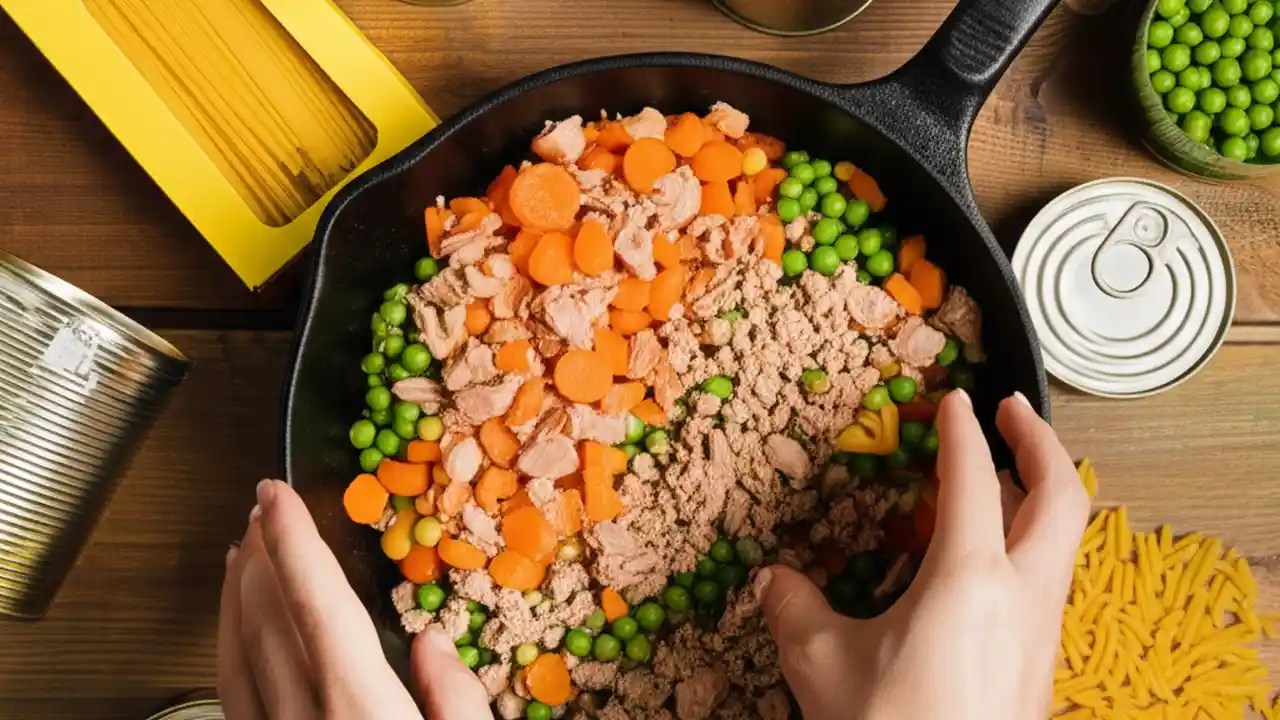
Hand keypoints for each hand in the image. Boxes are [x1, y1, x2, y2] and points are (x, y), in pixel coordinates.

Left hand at [217, 479, 489, 718]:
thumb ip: (455, 699)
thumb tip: (431, 643)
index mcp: (358, 707)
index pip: (318, 604)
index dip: (292, 539)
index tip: (275, 493)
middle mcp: (302, 719)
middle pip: (266, 621)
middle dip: (261, 556)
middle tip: (262, 511)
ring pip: (234, 656)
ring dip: (235, 597)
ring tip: (241, 556)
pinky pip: (232, 692)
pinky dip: (230, 648)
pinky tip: (239, 636)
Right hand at [756, 390, 1088, 719]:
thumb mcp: (821, 666)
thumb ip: (794, 609)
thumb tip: (773, 581)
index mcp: (970, 579)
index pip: (973, 479)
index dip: (961, 431)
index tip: (953, 400)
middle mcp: (1022, 597)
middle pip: (1060, 498)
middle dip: (1040, 442)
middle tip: (1010, 411)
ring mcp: (1041, 634)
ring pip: (1061, 542)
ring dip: (1040, 494)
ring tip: (1001, 479)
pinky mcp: (1039, 668)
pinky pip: (1046, 582)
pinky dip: (1027, 545)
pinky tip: (987, 563)